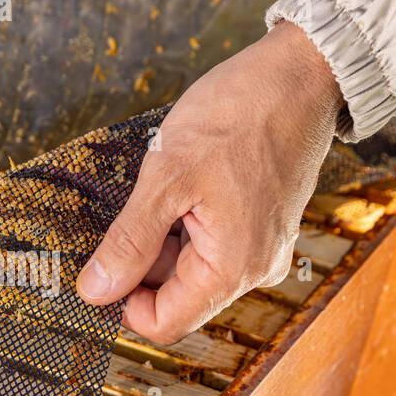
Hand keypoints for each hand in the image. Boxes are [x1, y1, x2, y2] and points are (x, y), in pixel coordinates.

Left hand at [77, 22, 343, 344]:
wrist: (300, 72)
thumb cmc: (240, 114)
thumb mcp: (168, 176)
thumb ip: (130, 241)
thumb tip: (95, 292)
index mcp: (234, 268)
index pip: (164, 323)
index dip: (122, 301)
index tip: (101, 261)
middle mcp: (255, 268)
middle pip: (176, 296)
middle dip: (142, 261)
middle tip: (129, 206)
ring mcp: (262, 247)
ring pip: (190, 267)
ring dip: (162, 236)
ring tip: (163, 183)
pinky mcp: (262, 225)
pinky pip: (210, 242)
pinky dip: (184, 221)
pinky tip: (181, 180)